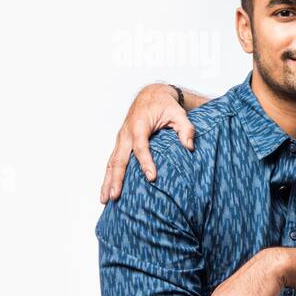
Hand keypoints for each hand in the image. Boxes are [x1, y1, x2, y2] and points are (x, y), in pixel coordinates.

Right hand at [100, 83, 195, 202]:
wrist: (151, 95)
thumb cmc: (165, 105)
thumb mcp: (179, 113)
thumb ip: (186, 128)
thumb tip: (190, 146)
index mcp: (140, 125)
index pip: (141, 147)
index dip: (146, 162)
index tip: (152, 177)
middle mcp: (126, 134)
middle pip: (119, 159)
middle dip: (117, 179)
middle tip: (116, 197)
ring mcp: (121, 139)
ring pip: (112, 163)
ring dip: (108, 181)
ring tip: (106, 200)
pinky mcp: (121, 144)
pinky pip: (112, 161)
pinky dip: (109, 176)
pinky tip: (107, 190)